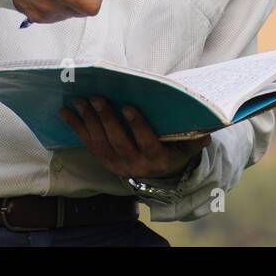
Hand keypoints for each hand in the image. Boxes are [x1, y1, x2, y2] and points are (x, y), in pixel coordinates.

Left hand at [59, 96, 211, 180]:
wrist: (159, 177)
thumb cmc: (175, 152)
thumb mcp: (187, 148)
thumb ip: (195, 140)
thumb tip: (208, 130)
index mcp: (156, 159)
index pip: (145, 142)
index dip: (137, 125)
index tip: (129, 106)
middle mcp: (134, 164)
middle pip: (117, 141)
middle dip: (106, 119)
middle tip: (97, 98)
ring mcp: (116, 164)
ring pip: (100, 143)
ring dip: (89, 121)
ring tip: (80, 101)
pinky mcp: (104, 161)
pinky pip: (88, 144)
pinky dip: (77, 128)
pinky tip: (66, 113)